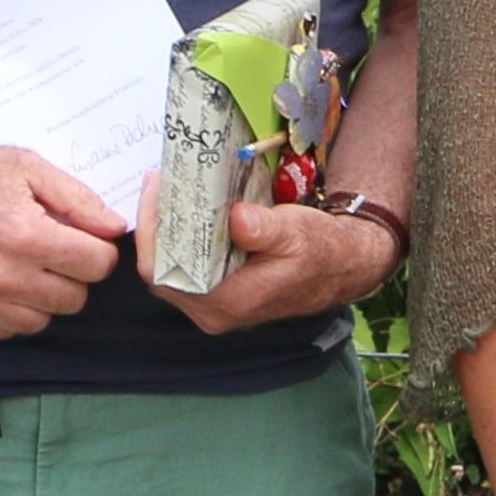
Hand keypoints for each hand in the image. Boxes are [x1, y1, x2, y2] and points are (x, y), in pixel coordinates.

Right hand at [0, 139, 125, 340]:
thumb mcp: (27, 167)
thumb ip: (79, 200)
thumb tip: (115, 228)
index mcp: (27, 237)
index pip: (97, 266)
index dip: (100, 249)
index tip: (86, 236)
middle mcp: (4, 276)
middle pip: (75, 298)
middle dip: (75, 273)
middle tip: (57, 247)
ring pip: (42, 320)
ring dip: (46, 296)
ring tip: (31, 264)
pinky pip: (6, 331)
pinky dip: (14, 312)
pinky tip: (7, 282)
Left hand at [134, 174, 400, 335]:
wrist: (343, 267)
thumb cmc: (321, 250)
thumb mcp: (296, 232)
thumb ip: (264, 229)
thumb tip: (235, 217)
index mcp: (228, 301)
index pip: (163, 272)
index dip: (152, 231)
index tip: (157, 188)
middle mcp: (213, 312)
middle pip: (160, 271)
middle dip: (155, 226)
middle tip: (159, 182)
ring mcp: (213, 307)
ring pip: (169, 271)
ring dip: (165, 232)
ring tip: (168, 192)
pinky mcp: (218, 296)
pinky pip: (183, 270)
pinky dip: (178, 240)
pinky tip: (185, 212)